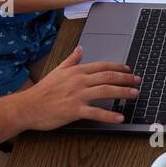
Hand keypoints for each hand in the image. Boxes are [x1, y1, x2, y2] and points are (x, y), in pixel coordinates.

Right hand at [19, 46, 140, 128]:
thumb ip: (71, 60)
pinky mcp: (74, 110)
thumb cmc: (42, 91)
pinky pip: (95, 112)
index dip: (118, 67)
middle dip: (126, 78)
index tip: (129, 70)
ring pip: (105, 91)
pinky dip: (109, 115)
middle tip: (138, 81)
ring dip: (122, 92)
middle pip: (108, 77)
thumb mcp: (57, 70)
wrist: (28, 106)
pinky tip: (120, 117)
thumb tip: (80, 49)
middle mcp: (79, 81)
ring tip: (134, 94)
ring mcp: (77, 95)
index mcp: (76, 71)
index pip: (102, 66)